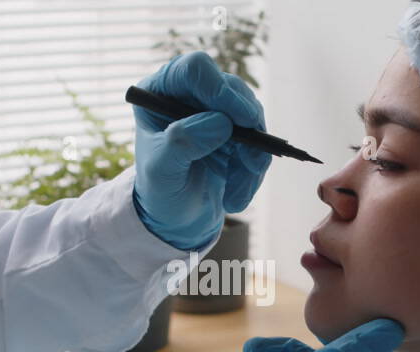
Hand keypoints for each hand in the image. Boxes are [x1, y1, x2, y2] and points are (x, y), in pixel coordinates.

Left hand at [132, 51, 271, 249]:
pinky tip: (238, 196)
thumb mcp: (161, 172)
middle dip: (246, 131)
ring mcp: (217, 110)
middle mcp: (191, 94)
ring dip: (252, 158)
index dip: (221, 89)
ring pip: (251, 118)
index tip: (241, 120)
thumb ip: (182, 144)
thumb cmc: (159, 191)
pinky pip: (260, 141)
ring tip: (236, 196)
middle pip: (232, 90)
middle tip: (252, 163)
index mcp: (161, 92)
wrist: (174, 215)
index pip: (195, 69)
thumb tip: (220, 122)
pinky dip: (254, 170)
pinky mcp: (238, 130)